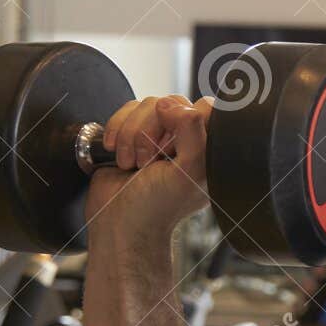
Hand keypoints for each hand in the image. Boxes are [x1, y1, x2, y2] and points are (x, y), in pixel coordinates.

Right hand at [84, 95, 215, 240]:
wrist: (119, 222)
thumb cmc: (157, 205)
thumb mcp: (188, 171)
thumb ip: (193, 132)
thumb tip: (169, 104)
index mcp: (209, 148)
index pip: (205, 108)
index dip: (184, 122)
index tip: (170, 149)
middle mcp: (187, 139)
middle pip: (173, 102)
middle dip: (151, 132)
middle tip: (148, 163)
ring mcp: (159, 134)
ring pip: (148, 104)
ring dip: (132, 136)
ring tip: (131, 164)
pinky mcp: (133, 132)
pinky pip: (127, 110)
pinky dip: (117, 130)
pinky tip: (117, 155)